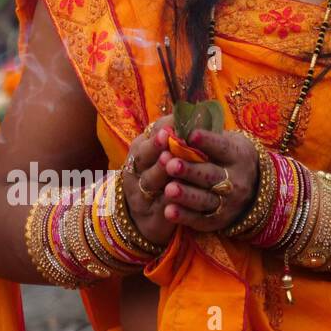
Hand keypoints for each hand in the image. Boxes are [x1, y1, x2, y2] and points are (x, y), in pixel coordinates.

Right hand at [122, 117, 177, 248]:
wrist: (145, 215)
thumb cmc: (160, 178)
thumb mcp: (160, 156)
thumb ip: (174, 140)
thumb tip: (194, 115)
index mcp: (140, 152)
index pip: (146, 136)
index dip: (159, 129)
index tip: (173, 122)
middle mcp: (136, 170)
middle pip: (143, 156)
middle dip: (156, 146)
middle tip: (169, 136)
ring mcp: (140, 192)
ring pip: (149, 180)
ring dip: (159, 171)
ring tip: (169, 162)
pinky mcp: (150, 213)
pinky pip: (160, 206)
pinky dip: (168, 200)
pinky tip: (175, 195)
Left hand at [160, 128, 257, 232]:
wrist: (255, 188)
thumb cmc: (226, 156)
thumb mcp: (225, 141)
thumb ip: (203, 135)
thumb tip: (177, 125)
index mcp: (238, 155)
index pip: (223, 147)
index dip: (208, 141)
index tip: (192, 135)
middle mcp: (236, 180)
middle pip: (211, 175)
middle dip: (190, 170)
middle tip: (171, 164)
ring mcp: (229, 202)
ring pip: (206, 199)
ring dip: (186, 195)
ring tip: (168, 189)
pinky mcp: (219, 220)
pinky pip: (200, 219)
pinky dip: (184, 216)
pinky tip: (168, 211)